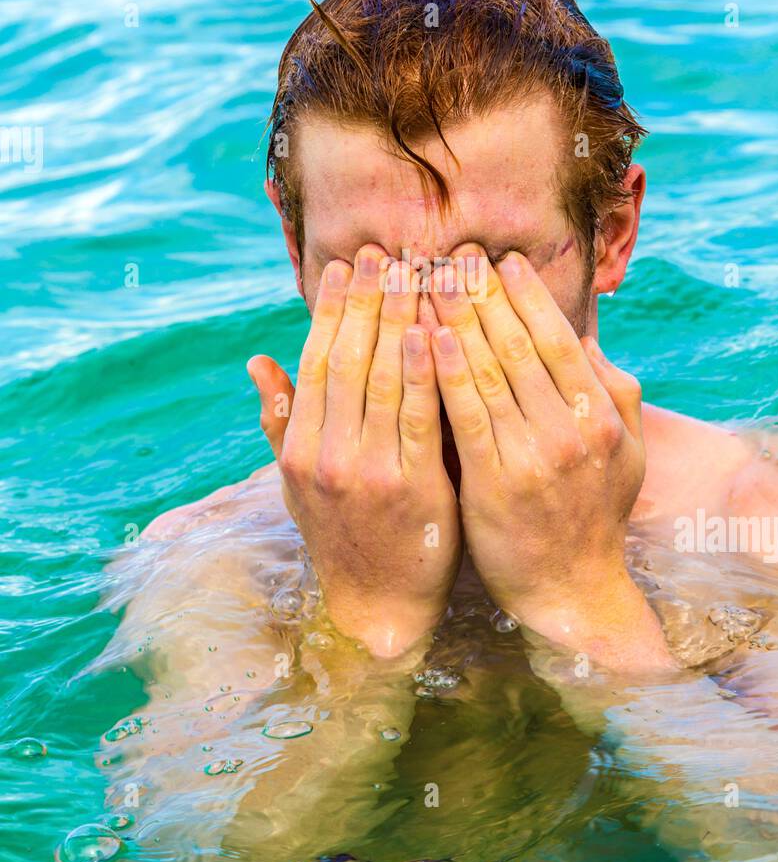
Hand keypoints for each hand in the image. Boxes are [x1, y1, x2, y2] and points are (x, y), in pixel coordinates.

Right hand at [248, 247, 460, 656]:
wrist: (379, 610)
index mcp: (299, 450)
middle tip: (386, 251)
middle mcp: (326, 456)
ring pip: (385, 380)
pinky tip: (436, 332)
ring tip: (418, 273)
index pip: (316, 363)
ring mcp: (368, 473)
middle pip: (350, 361)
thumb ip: (280, 421)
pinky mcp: (414, 489)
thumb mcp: (297, 484)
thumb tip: (257, 362)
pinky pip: (421, 420)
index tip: (347, 266)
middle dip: (368, 300)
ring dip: (400, 320)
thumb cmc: (343, 538)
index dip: (332, 311)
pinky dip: (427, 373)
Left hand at [428, 249, 672, 670]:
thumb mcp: (625, 450)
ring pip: (487, 371)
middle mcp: (571, 430)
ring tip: (429, 280)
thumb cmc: (595, 514)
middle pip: (517, 344)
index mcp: (601, 414)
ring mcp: (533, 458)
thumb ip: (610, 389)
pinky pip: (466, 417)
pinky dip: (446, 372)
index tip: (499, 260)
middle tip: (453, 253)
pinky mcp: (495, 485)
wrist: (572, 592)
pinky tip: (425, 336)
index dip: (526, 295)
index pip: (557, 338)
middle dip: (483, 293)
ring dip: (455, 318)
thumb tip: (584, 334)